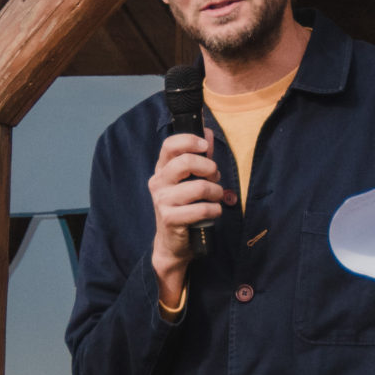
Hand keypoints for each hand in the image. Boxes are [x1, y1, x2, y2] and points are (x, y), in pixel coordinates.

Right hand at [151, 129, 221, 303]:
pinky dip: (215, 210)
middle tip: (215, 177)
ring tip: (216, 197)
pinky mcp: (170, 219)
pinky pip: (202, 209)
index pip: (169, 145)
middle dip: (209, 168)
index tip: (205, 146)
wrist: (172, 242)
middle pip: (185, 162)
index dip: (189, 141)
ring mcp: (162, 201)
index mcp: (162, 169)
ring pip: (199, 187)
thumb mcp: (190, 180)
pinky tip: (213, 212)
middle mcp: (158, 182)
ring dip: (216, 192)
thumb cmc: (185, 206)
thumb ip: (199, 156)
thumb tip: (208, 132)